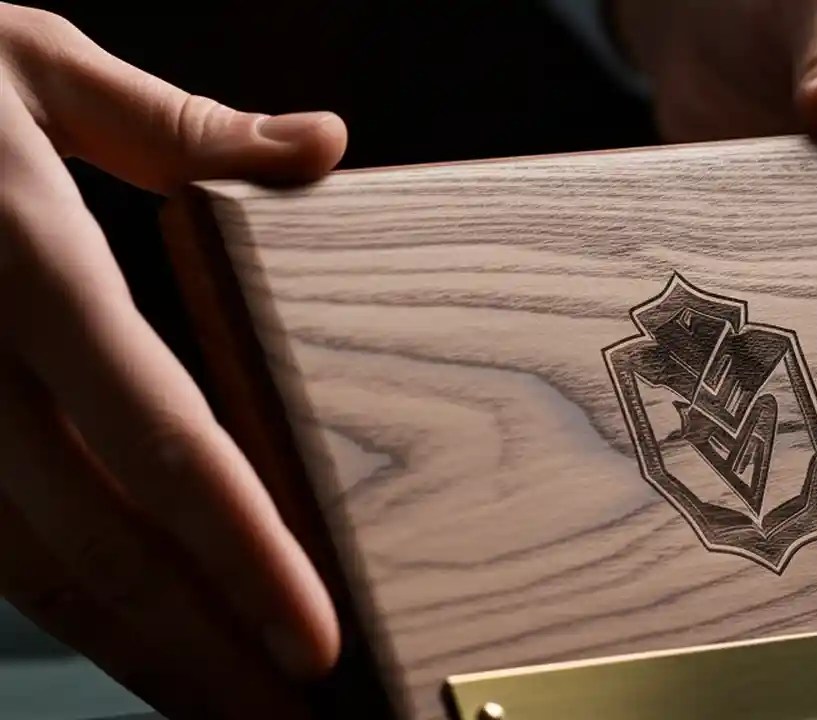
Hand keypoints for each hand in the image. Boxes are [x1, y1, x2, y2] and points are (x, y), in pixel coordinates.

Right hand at [0, 5, 345, 715]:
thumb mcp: (31, 62)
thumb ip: (184, 124)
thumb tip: (328, 143)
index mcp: (31, 269)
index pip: (165, 441)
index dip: (244, 554)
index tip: (312, 642)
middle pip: (102, 548)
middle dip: (201, 654)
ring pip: (32, 574)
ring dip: (138, 653)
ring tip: (224, 712)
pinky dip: (62, 607)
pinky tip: (129, 642)